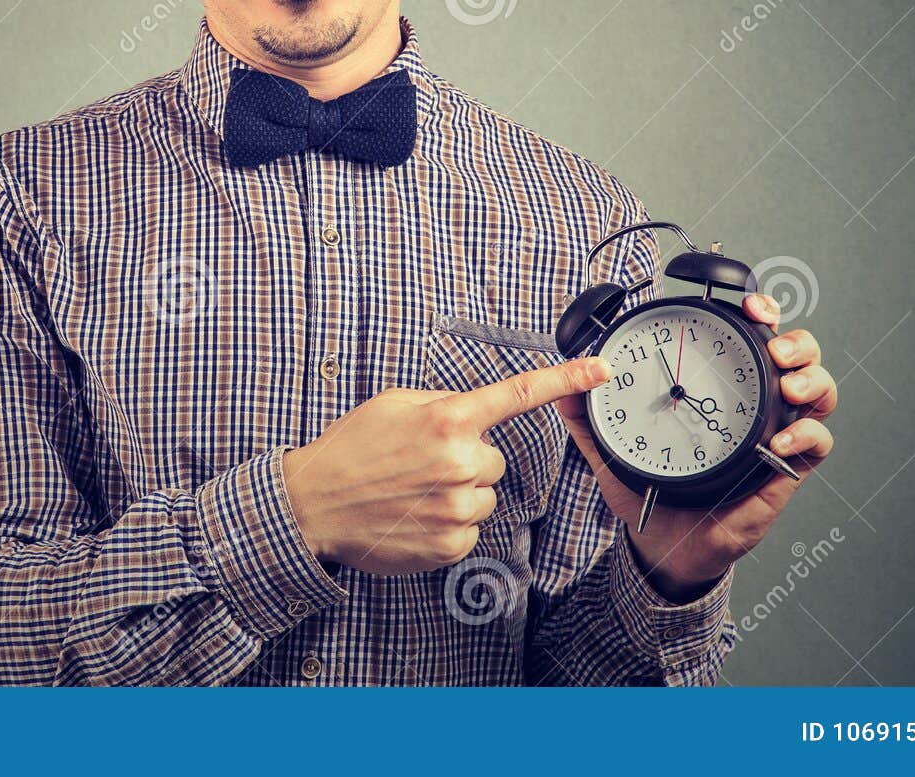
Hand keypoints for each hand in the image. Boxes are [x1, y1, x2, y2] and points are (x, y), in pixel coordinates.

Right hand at [283, 356, 611, 574]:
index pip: (518, 395)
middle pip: (493, 460)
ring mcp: (457, 507)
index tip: (600, 370)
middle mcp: (459, 462)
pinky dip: (447, 524)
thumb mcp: (394, 404)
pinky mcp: (452, 545)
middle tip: (421, 465)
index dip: (565, 379)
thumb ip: (443, 404)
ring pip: (483, 496)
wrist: (314, 504)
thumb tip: (474, 414)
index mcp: (447, 419)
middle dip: (465, 460)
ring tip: (413, 493)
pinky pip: (470, 529)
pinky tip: (413, 516)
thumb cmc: (351, 449)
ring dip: (457, 494)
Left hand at [553, 292, 836, 602]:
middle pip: (798, 354)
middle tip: (776, 345)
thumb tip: (565, 380)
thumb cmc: (647, 489)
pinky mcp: (784, 470)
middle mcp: (754, 403)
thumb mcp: (615, 445)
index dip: (760, 310)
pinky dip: (807, 435)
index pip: (750, 336)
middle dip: (796, 340)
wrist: (662, 543)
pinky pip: (817, 444)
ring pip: (819, 391)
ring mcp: (775, 434)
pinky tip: (780, 439)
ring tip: (788, 384)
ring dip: (812, 379)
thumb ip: (590, 415)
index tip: (748, 303)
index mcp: (719, 386)